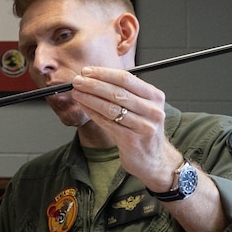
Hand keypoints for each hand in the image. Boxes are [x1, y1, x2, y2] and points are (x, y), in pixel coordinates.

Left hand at [69, 66, 179, 190]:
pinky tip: (83, 106)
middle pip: (117, 92)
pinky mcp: (132, 140)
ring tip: (76, 92)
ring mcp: (144, 126)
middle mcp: (152, 110)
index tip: (87, 71)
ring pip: (111, 108)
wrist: (155, 159)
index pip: (127, 79)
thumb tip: (96, 77)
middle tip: (77, 81)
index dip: (104, 74)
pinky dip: (93, 113)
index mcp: (155, 97)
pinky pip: (107, 123)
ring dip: (90, 98)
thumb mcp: (143, 107)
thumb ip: (125, 92)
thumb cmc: (143, 129)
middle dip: (93, 85)